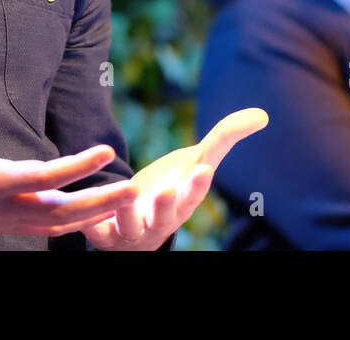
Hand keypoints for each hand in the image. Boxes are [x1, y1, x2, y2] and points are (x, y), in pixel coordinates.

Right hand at [0, 51, 138, 235]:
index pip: (42, 177)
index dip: (77, 166)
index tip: (106, 151)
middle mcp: (1, 208)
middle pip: (61, 212)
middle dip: (101, 202)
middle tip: (136, 190)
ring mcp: (2, 221)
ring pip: (56, 226)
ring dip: (94, 214)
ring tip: (126, 201)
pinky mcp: (2, 224)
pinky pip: (45, 228)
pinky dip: (72, 223)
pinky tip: (93, 215)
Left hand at [80, 107, 268, 249]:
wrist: (135, 230)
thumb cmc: (171, 190)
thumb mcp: (196, 163)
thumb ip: (225, 138)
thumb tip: (263, 115)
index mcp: (182, 203)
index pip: (194, 196)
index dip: (198, 186)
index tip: (203, 171)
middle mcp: (159, 221)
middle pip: (166, 216)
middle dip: (168, 205)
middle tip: (167, 190)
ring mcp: (131, 230)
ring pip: (129, 225)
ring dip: (127, 211)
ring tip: (127, 192)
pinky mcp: (102, 234)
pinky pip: (93, 230)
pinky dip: (90, 224)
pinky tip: (86, 213)